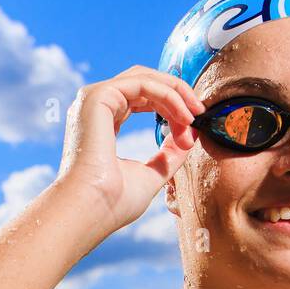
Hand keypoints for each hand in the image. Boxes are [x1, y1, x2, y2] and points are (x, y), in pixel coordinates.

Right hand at [55, 64, 205, 232]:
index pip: (142, 99)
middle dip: (177, 94)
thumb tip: (189, 137)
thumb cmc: (112, 202)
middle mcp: (97, 105)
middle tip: (200, 112)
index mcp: (104, 121)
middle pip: (145, 82)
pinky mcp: (99, 96)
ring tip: (195, 114)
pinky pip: (143, 84)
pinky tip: (185, 116)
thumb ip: (168, 156)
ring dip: (176, 93)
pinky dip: (169, 95)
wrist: (90, 210)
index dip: (171, 108)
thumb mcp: (151, 175)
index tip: (191, 132)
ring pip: (145, 78)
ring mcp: (95, 98)